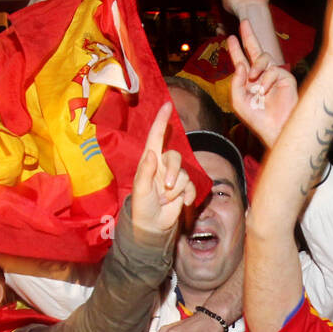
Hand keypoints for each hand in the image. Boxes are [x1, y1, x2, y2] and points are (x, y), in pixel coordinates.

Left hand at [130, 102, 195, 244]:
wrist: (153, 226)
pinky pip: (192, 186)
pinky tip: (181, 204)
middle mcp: (163, 166)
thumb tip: (152, 154)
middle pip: (175, 157)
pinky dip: (188, 196)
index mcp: (149, 161)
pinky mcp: (184, 188)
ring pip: (184, 174)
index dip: (161, 121)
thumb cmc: (142, 206)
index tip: (167, 105)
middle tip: (166, 190)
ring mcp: (174, 177)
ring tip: (166, 200)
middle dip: (172, 173)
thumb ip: (145, 172)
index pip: (156, 137)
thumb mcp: (140, 190)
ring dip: (177, 190)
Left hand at [227, 19, 298, 147]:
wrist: (274, 128)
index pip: (241, 61)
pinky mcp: (285, 78)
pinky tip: (265, 91)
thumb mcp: (237, 101)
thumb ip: (235, 82)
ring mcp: (274, 76)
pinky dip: (266, 80)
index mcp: (248, 81)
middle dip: (249, 36)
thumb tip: (241, 64)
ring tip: (253, 78)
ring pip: (263, 57)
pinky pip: (273, 69)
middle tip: (244, 22)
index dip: (236, 50)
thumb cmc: (256, 118)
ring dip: (256, 66)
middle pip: (255, 50)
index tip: (230, 37)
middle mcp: (261, 76)